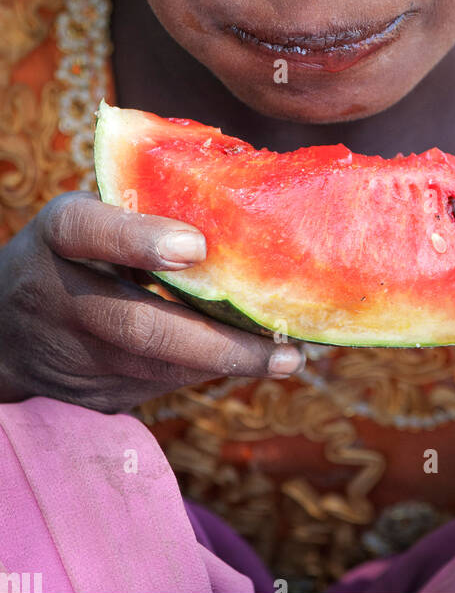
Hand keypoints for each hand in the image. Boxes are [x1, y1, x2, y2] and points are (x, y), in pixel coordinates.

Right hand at [0, 191, 303, 412]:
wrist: (4, 328)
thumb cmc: (77, 251)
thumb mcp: (93, 213)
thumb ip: (148, 207)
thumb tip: (244, 198)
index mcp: (60, 236)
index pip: (89, 231)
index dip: (139, 240)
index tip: (196, 248)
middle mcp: (57, 295)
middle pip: (135, 325)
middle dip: (216, 342)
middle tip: (285, 349)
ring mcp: (70, 355)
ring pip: (154, 368)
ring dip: (225, 365)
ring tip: (288, 358)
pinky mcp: (90, 394)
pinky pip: (157, 386)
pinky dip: (205, 373)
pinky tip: (249, 362)